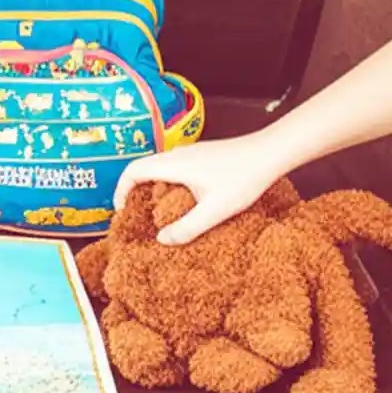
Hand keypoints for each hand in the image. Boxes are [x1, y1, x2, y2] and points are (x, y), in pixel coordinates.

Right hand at [113, 132, 288, 245]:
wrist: (270, 152)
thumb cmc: (244, 178)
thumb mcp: (214, 211)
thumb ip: (187, 227)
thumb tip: (162, 239)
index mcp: (174, 165)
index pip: (133, 171)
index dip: (121, 190)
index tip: (123, 210)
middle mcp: (178, 155)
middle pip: (144, 168)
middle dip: (135, 191)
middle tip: (139, 215)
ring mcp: (191, 153)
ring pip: (160, 168)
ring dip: (153, 188)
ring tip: (161, 212)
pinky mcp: (203, 156)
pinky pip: (175, 168)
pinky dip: (169, 184)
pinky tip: (186, 201)